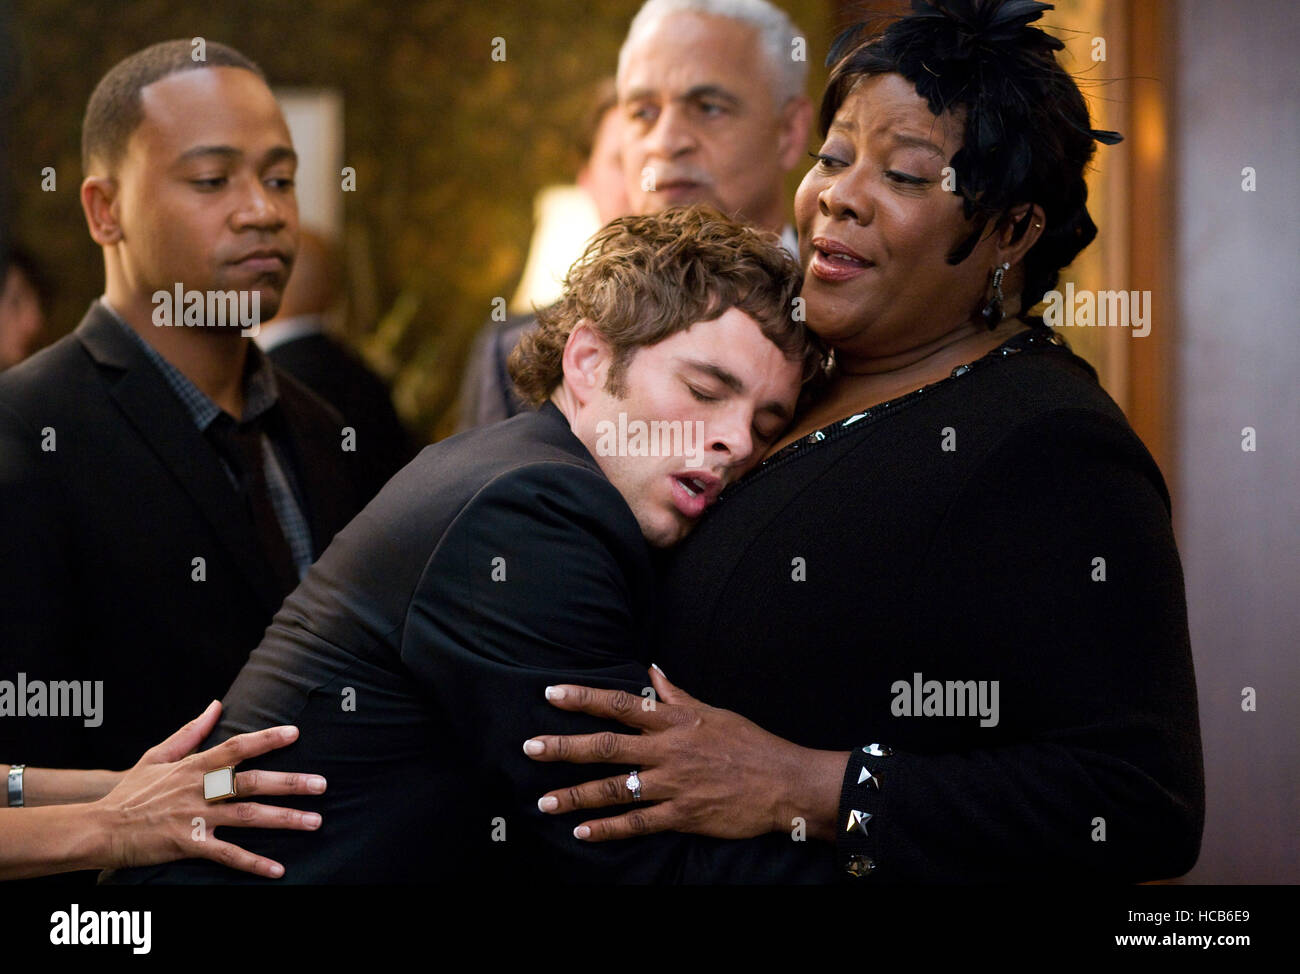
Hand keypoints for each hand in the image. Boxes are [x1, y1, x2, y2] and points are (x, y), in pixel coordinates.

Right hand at [94, 700, 326, 877]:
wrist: (101, 829)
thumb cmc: (131, 792)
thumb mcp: (158, 755)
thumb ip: (191, 732)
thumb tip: (216, 705)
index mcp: (195, 765)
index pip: (237, 747)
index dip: (267, 739)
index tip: (295, 733)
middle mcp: (200, 789)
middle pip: (252, 783)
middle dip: (290, 783)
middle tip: (322, 784)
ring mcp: (196, 817)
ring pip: (248, 817)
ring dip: (284, 820)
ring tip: (315, 821)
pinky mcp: (190, 845)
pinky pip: (228, 855)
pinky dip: (253, 863)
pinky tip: (278, 870)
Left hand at [523, 666, 844, 841]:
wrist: (785, 781)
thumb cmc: (750, 744)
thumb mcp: (713, 712)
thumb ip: (677, 695)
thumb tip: (652, 671)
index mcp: (674, 721)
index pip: (621, 703)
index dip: (584, 698)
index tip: (551, 693)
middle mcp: (668, 750)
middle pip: (607, 746)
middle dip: (564, 747)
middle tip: (529, 748)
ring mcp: (673, 785)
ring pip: (614, 789)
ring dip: (576, 795)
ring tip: (544, 802)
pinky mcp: (682, 816)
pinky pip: (637, 823)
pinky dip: (608, 829)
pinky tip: (582, 832)